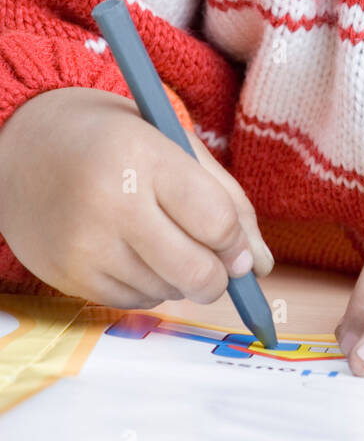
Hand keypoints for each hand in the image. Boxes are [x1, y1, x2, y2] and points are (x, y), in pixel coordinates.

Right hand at [0, 87, 272, 306]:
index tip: (235, 242)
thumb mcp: (175, 142)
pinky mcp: (68, 276)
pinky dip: (148, 285)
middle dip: (220, 275)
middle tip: (215, 260)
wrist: (25, 144)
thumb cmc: (114, 138)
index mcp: (147, 157)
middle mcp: (113, 204)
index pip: (217, 222)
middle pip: (197, 272)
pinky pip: (134, 302)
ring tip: (160, 239)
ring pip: (169, 291)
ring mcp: (86, 246)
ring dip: (180, 277)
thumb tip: (261, 265)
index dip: (237, 242)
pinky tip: (132, 252)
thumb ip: (226, 198)